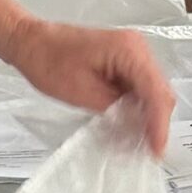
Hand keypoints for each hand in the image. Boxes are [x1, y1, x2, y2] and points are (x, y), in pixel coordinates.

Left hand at [3, 19, 173, 154]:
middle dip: (154, 122)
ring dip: (145, 115)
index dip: (159, 125)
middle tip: (146, 150)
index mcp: (130, 51)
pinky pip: (138, 86)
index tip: (156, 150)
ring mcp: (132, 52)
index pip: (156, 93)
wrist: (31, 42)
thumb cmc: (49, 61)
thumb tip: (136, 128)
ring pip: (151, 91)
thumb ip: (116, 111)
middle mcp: (137, 48)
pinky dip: (135, 106)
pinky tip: (127, 123)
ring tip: (136, 141)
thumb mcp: (83, 94)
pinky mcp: (123, 59)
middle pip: (159, 92)